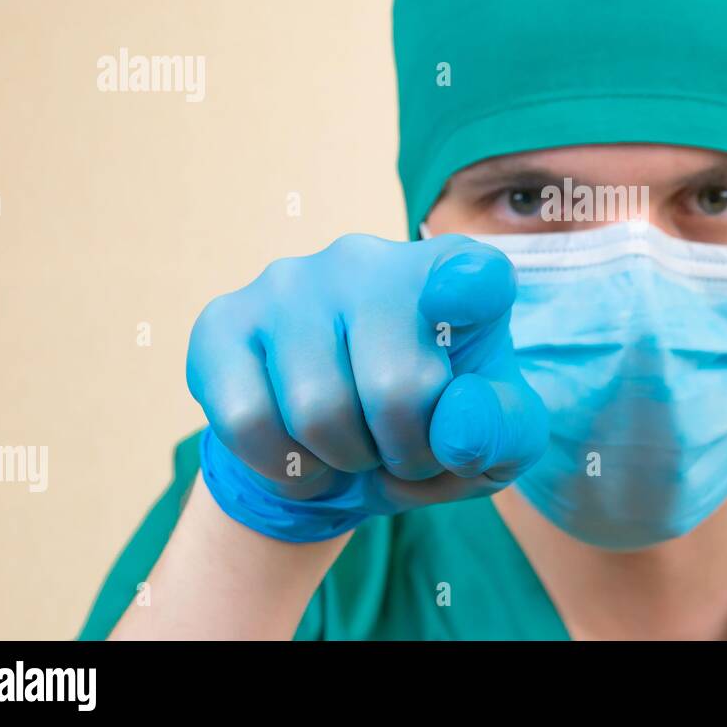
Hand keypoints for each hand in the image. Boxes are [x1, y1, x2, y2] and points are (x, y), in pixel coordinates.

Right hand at [185, 233, 548, 541]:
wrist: (336, 447)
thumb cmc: (432, 426)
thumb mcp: (493, 440)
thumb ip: (502, 431)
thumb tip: (457, 427)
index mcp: (453, 275)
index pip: (474, 275)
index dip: (469, 287)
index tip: (458, 297)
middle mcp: (370, 260)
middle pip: (396, 387)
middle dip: (405, 451)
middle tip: (401, 451)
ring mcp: (291, 281)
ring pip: (317, 409)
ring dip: (344, 461)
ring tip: (354, 450)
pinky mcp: (224, 320)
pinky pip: (247, 419)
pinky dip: (282, 467)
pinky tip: (300, 455)